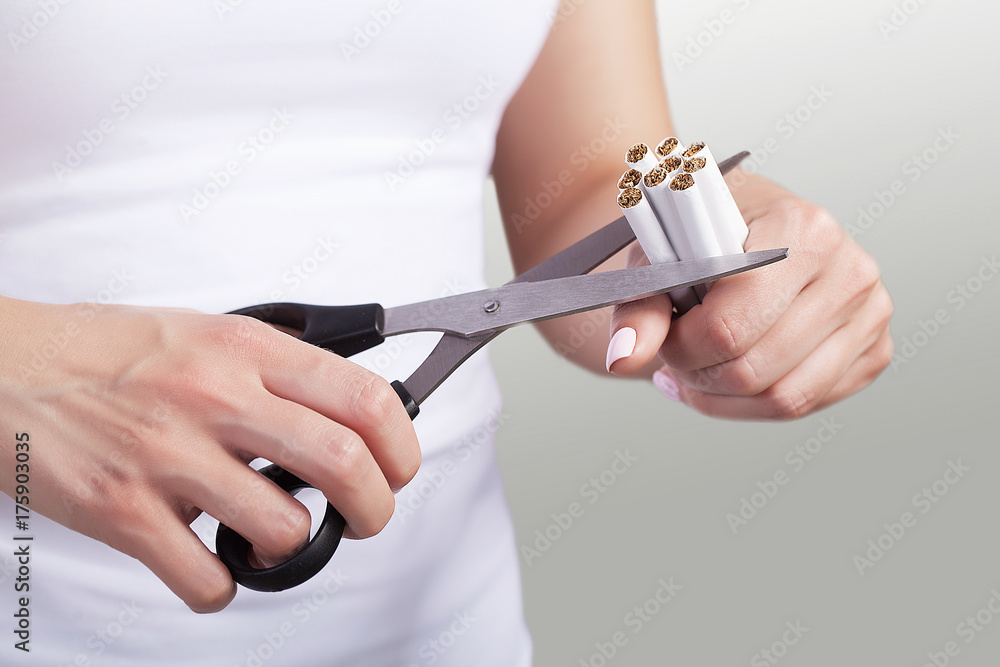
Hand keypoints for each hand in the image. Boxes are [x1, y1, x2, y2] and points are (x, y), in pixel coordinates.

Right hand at [0, 298, 419, 610]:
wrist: (6, 366)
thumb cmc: (106, 351)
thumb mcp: (206, 330)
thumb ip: (275, 366)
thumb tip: (344, 408)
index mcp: (245, 350)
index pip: (363, 397)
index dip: (402, 444)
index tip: (399, 467)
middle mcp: (215, 398)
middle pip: (344, 463)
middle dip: (376, 507)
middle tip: (366, 516)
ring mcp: (169, 456)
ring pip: (283, 527)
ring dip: (297, 549)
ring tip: (278, 538)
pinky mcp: (123, 512)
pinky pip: (205, 578)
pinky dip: (224, 586)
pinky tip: (216, 564)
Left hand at [606, 173, 893, 419]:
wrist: (745, 228)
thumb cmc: (705, 237)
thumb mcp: (660, 258)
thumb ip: (638, 308)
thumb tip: (622, 358)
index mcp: (802, 229)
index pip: (730, 326)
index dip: (682, 346)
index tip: (666, 333)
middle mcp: (849, 270)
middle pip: (755, 370)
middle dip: (699, 375)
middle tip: (675, 356)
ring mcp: (870, 314)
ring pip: (783, 399)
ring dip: (723, 398)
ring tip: (695, 372)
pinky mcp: (873, 351)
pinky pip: (806, 404)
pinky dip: (753, 405)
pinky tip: (725, 381)